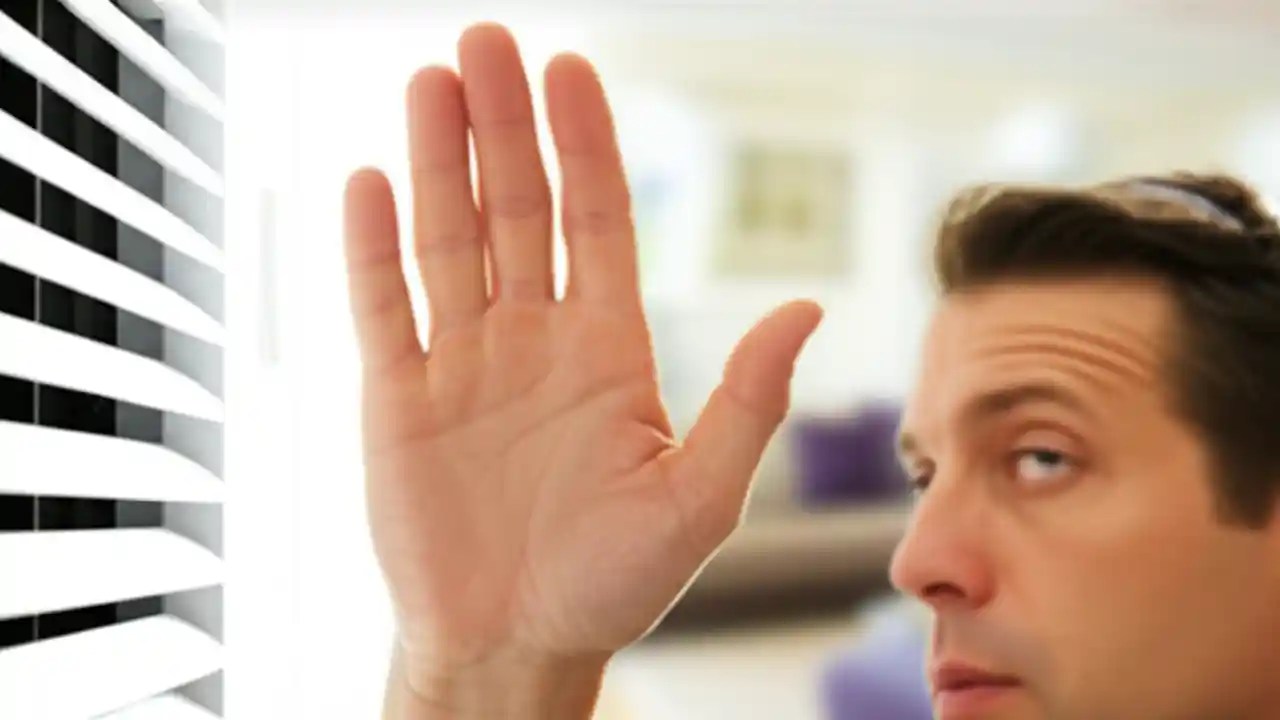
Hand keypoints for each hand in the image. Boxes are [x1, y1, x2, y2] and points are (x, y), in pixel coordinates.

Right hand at [343, 21, 822, 711]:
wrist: (513, 647)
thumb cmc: (612, 583)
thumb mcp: (698, 499)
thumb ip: (746, 401)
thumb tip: (804, 309)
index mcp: (606, 349)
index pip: (596, 220)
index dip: (584, 145)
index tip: (569, 71)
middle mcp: (533, 339)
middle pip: (515, 208)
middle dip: (502, 126)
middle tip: (487, 43)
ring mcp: (462, 362)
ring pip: (446, 239)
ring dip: (436, 160)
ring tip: (429, 81)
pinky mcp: (399, 398)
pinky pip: (382, 306)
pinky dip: (372, 246)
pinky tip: (371, 179)